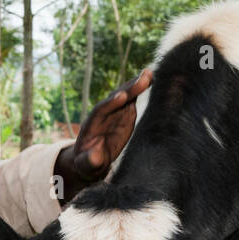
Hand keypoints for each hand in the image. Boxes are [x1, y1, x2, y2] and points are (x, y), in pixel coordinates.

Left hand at [58, 68, 153, 189]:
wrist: (91, 159)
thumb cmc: (87, 164)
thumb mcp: (86, 165)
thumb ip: (90, 160)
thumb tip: (94, 157)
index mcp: (92, 125)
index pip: (100, 111)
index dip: (111, 103)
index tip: (121, 96)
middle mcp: (103, 114)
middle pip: (115, 98)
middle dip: (128, 88)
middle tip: (143, 77)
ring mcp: (114, 112)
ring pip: (125, 95)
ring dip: (136, 84)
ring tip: (150, 74)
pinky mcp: (124, 113)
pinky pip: (132, 98)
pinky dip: (140, 88)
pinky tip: (152, 79)